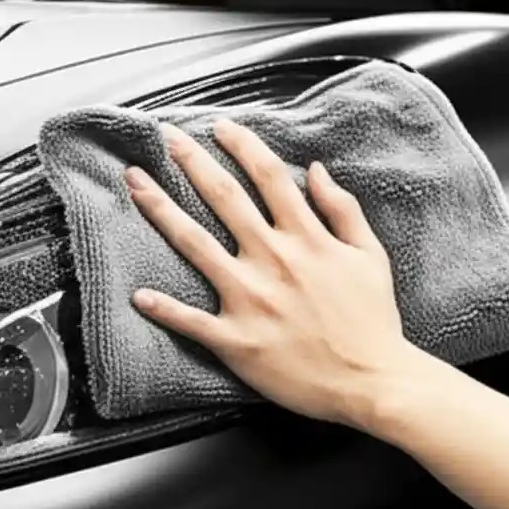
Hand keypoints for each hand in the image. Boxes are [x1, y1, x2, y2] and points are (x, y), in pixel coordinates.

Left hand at [126, 119, 421, 428]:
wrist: (374, 382)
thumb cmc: (373, 322)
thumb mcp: (370, 256)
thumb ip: (343, 209)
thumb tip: (316, 170)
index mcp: (306, 238)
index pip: (267, 176)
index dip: (241, 145)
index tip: (219, 126)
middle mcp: (273, 260)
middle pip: (223, 198)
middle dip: (190, 161)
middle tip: (164, 136)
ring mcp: (250, 299)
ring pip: (195, 245)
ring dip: (160, 210)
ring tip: (135, 184)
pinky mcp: (237, 340)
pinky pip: (191, 320)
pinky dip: (163, 308)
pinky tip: (138, 294)